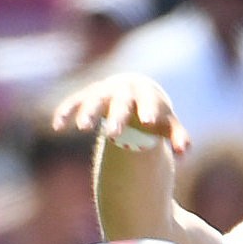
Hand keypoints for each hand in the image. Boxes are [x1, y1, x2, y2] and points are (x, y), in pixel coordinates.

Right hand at [50, 72, 190, 155]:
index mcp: (146, 95)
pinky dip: (66, 112)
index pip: (148, 102)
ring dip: (88, 113)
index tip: (148, 122)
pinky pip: (74, 103)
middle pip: (120, 103)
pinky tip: (57, 127)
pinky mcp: (85, 97)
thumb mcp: (167, 124)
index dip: (148, 110)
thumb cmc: (154, 113)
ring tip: (82, 128)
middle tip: (113, 135)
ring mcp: (103, 93)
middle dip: (117, 117)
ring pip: (94, 101)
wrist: (136, 90)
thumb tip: (184, 153)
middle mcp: (123, 91)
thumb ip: (177, 136)